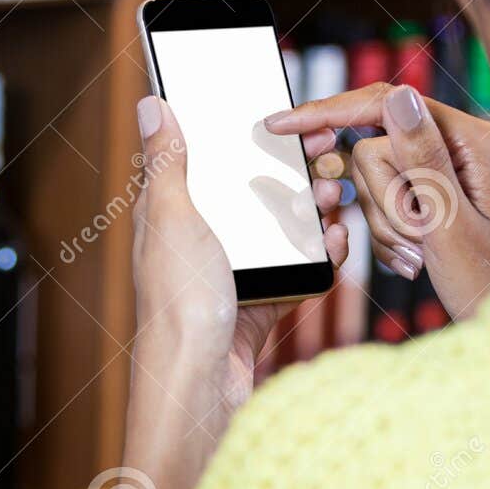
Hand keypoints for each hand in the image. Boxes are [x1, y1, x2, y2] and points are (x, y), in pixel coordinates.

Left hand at [121, 96, 345, 488]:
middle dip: (294, 171)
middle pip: (255, 193)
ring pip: (282, 231)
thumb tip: (151, 104)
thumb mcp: (170, 217)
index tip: (288, 116)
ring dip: (312, 211)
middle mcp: (201, 243)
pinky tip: (338, 242)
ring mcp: (233, 277)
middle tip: (328, 153)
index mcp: (173, 215)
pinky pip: (296, 274)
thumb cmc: (177, 303)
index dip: (248, 134)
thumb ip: (167, 161)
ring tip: (335, 197)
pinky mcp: (259, 308)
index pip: (211, 158)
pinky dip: (320, 258)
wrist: (199, 385)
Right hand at [265, 82, 489, 321]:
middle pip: (377, 148)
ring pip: (377, 178)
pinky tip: (417, 259)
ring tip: (420, 254)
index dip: (329, 113)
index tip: (280, 125)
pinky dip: (393, 233)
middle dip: (381, 200)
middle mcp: (463, 144)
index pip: (386, 104)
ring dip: (388, 223)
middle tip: (416, 239)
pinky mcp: (440, 192)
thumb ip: (422, 158)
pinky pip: (390, 201)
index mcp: (473, 140)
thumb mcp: (449, 224)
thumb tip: (396, 96)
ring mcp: (451, 169)